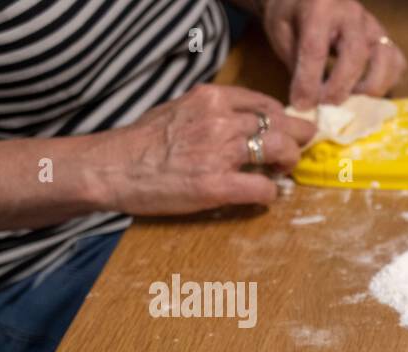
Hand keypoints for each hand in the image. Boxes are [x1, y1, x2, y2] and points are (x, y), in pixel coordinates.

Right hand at [96, 84, 315, 214]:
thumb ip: (213, 112)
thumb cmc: (143, 142)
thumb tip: (246, 123)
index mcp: (211, 98)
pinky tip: (260, 196)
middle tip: (292, 156)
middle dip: (296, 142)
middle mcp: (219, 120)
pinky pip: (264, 189)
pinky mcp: (217, 185)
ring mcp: (220, 153)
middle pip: (282, 126)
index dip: (283, 121)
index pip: (266, 104)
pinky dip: (269, 195)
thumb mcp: (180, 109)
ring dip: (288, 166)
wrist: (111, 167)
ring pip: (281, 152)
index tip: (286, 132)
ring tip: (280, 174)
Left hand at [261, 0, 407, 108]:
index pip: (316, 49)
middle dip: (340, 87)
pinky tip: (365, 91)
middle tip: (326, 107)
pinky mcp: (384, 39)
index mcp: (321, 8)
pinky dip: (387, 81)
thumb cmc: (293, 15)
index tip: (301, 104)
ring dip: (371, 87)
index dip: (308, 81)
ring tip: (352, 99)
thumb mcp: (281, 33)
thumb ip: (296, 64)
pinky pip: (396, 62)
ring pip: (386, 59)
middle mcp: (352, 14)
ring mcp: (373, 26)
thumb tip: (308, 102)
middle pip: (355, 55)